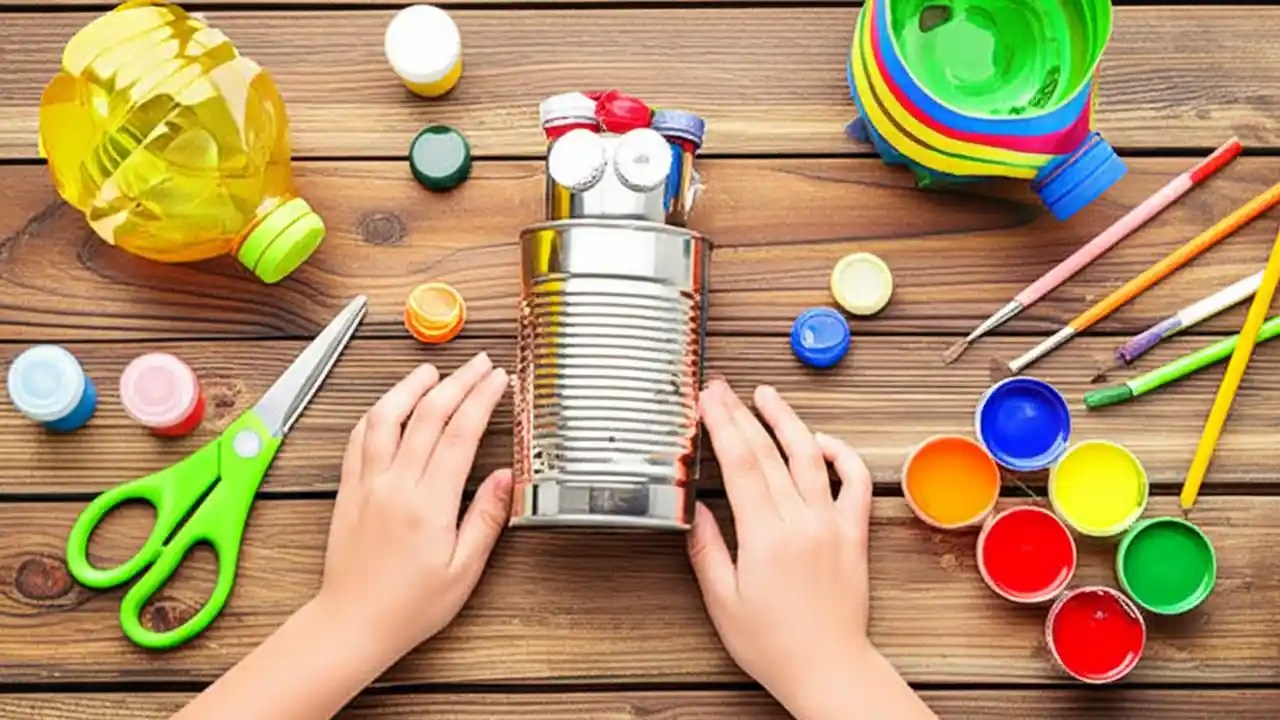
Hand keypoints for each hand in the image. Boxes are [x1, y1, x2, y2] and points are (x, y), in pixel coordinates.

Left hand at [317, 352, 512, 656]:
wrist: (352, 624)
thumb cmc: (409, 606)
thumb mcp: (463, 570)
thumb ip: (486, 518)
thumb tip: (505, 477)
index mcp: (428, 504)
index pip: (460, 433)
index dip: (482, 399)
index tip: (498, 379)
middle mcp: (395, 486)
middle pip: (427, 415)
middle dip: (458, 382)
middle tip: (479, 364)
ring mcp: (367, 484)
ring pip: (386, 418)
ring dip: (410, 387)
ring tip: (432, 371)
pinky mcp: (349, 490)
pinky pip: (359, 439)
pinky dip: (376, 413)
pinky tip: (389, 405)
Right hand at [688, 381, 933, 719]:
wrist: (827, 668)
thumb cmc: (774, 644)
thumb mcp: (723, 601)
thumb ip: (707, 550)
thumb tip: (696, 509)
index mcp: (765, 538)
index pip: (741, 465)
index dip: (723, 425)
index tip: (708, 399)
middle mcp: (802, 523)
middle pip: (769, 453)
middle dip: (742, 414)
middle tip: (723, 389)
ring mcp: (832, 525)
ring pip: (811, 457)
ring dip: (788, 421)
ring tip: (767, 396)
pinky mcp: (854, 534)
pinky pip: (856, 483)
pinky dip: (842, 455)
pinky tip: (821, 440)